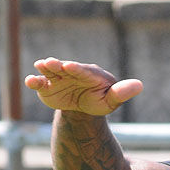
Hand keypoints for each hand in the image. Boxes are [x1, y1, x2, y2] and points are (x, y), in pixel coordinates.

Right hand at [25, 58, 143, 115]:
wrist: (85, 106)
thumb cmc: (102, 100)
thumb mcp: (112, 99)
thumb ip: (122, 92)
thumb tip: (140, 85)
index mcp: (88, 74)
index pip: (82, 71)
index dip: (76, 69)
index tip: (69, 66)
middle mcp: (71, 72)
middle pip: (64, 68)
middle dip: (57, 65)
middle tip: (50, 63)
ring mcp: (59, 78)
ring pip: (51, 72)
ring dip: (45, 69)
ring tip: (40, 66)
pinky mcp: (49, 86)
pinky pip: (41, 84)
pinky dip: (35, 82)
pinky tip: (29, 81)